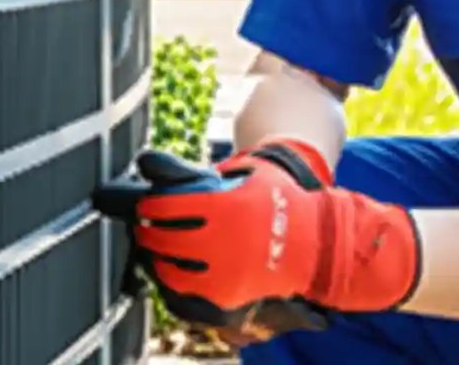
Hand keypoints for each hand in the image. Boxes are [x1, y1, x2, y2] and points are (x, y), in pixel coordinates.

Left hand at [121, 139, 419, 312]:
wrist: (312, 241)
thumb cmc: (276, 199)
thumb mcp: (245, 172)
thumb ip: (198, 170)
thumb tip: (147, 163)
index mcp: (226, 206)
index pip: (166, 205)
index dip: (150, 204)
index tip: (149, 204)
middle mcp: (223, 241)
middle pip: (162, 237)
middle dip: (147, 230)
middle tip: (146, 224)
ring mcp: (224, 272)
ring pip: (168, 267)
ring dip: (156, 255)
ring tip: (157, 246)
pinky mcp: (226, 294)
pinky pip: (184, 289)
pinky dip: (172, 277)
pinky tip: (173, 266)